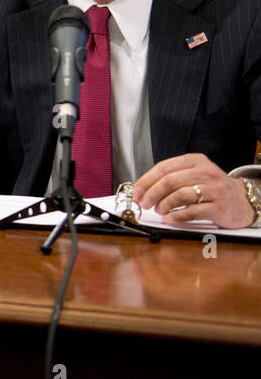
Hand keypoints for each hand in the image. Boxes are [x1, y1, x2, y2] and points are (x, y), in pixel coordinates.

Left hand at [132, 154, 256, 228]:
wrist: (242, 200)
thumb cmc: (212, 188)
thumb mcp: (194, 175)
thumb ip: (171, 178)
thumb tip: (142, 189)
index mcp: (195, 161)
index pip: (164, 167)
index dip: (146, 180)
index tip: (136, 191)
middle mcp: (206, 172)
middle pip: (169, 181)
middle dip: (152, 194)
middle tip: (144, 203)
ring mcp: (214, 189)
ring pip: (180, 195)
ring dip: (163, 205)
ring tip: (159, 210)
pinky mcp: (219, 206)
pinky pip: (191, 211)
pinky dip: (176, 216)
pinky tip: (169, 218)